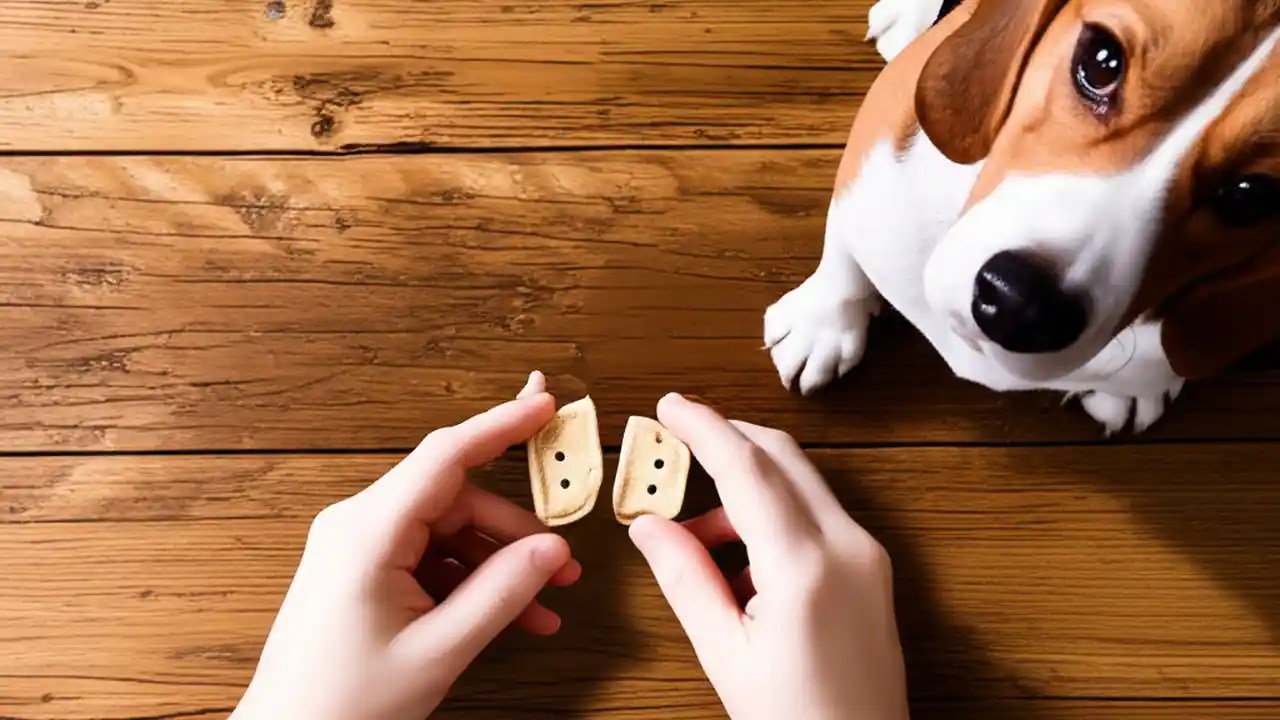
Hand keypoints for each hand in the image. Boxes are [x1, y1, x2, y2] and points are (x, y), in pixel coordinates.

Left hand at [232, 372, 580, 719]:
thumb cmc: (341, 704)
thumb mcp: (438, 650)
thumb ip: (501, 593)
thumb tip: (551, 550)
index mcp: (367, 532)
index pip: (446, 455)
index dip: (501, 425)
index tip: (545, 405)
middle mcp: (357, 526)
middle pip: (457, 501)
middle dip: (514, 531)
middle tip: (562, 566)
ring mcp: (358, 548)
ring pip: (448, 532)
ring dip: (497, 564)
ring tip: (542, 604)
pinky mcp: (362, 571)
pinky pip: (429, 558)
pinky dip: (470, 582)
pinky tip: (510, 616)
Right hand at [629, 394, 908, 719]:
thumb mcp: (725, 654)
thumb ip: (685, 579)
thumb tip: (648, 525)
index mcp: (805, 566)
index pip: (747, 469)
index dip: (703, 428)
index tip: (668, 406)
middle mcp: (847, 546)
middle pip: (782, 457)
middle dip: (727, 438)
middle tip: (677, 435)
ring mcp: (867, 556)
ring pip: (799, 484)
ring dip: (745, 486)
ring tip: (694, 539)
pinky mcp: (871, 570)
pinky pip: (815, 516)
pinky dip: (771, 516)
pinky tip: (737, 562)